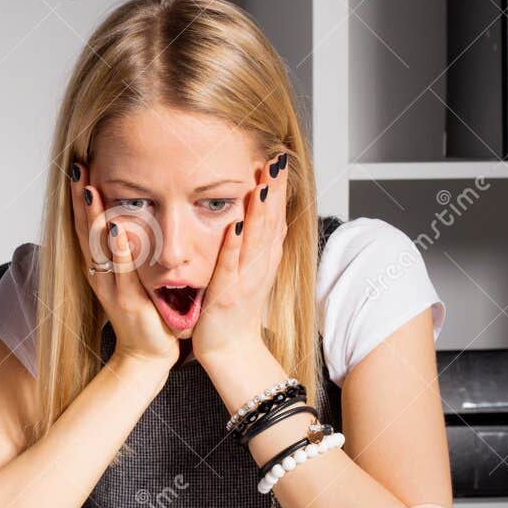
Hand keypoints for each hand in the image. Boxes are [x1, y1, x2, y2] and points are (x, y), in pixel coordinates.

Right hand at [70, 161, 177, 370]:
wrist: (146, 355)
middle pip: (84, 229)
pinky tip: (117, 229)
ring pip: (98, 247)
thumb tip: (126, 219)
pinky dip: (118, 250)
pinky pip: (122, 271)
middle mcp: (99, 273)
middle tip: (77, 165)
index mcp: (99, 266)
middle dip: (80, 197)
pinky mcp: (127, 301)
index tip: (79, 164)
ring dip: (93, 216)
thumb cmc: (144, 314)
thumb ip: (126, 251)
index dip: (79, 196)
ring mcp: (111, 287)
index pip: (85, 224)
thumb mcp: (131, 276)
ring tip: (89, 187)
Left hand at [191, 150, 289, 368]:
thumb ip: (259, 244)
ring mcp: (246, 279)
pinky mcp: (227, 293)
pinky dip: (234, 245)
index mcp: (265, 258)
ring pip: (256, 239)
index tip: (279, 159)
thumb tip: (268, 214)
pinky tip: (235, 224)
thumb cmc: (236, 310)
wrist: (230, 349)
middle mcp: (261, 265)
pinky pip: (231, 265)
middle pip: (271, 221)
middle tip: (277, 158)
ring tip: (263, 181)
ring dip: (260, 210)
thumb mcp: (252, 271)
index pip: (276, 216)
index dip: (279, 188)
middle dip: (274, 189)